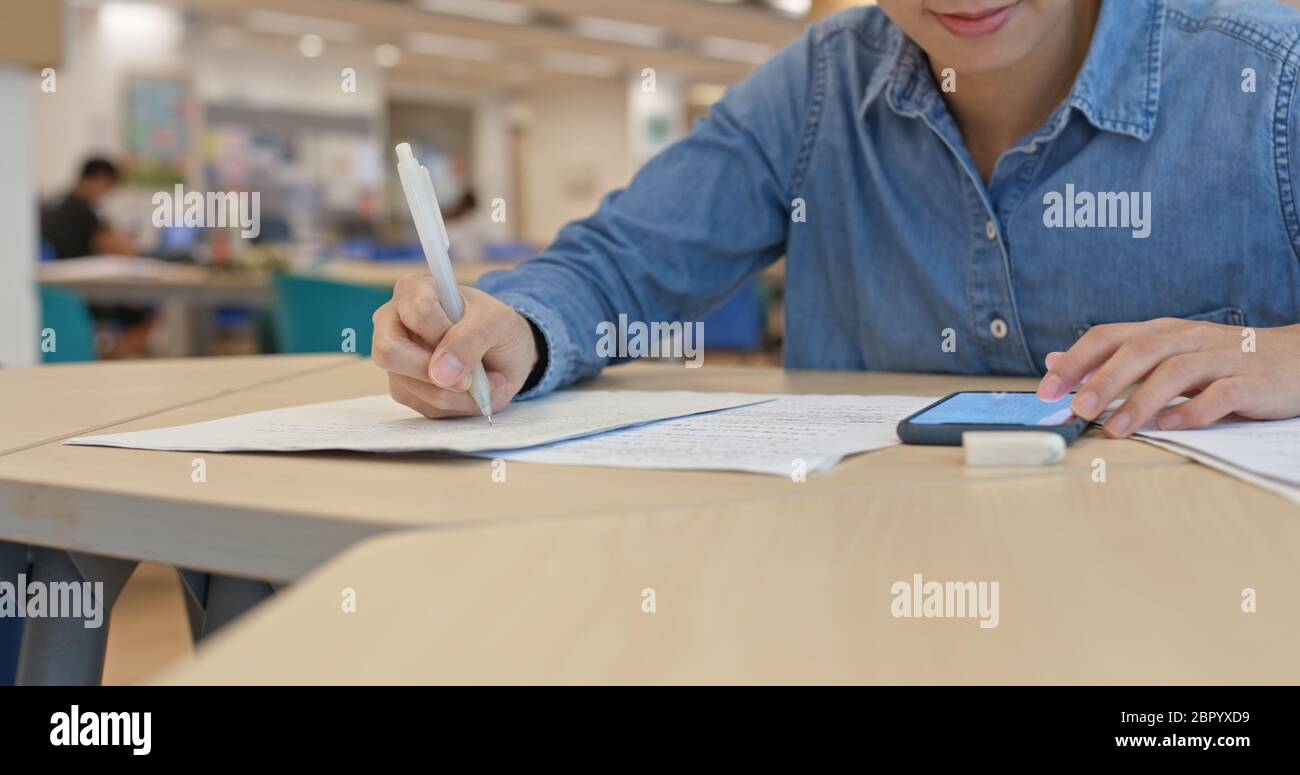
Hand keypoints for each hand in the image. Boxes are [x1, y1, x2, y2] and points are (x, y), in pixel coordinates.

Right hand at [371, 275, 538, 417]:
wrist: (503, 355)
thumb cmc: (496, 327)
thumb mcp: (497, 323)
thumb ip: (470, 339)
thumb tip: (440, 373)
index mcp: (414, 291)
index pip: (417, 312)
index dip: (445, 333)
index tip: (472, 342)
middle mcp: (393, 323)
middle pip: (389, 352)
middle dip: (432, 372)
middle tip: (468, 379)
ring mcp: (395, 359)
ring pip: (410, 387)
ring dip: (456, 393)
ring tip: (483, 382)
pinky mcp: (403, 389)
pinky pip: (422, 406)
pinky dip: (455, 405)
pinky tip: (470, 392)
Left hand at [1035, 318, 1299, 436]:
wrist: (1297, 360)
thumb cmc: (1222, 361)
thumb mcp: (1164, 353)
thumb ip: (1111, 358)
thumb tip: (1054, 360)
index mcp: (1162, 331)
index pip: (1109, 336)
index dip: (1075, 360)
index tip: (1046, 391)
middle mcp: (1189, 338)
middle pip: (1139, 351)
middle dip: (1103, 380)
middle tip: (1077, 409)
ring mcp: (1223, 358)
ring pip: (1176, 371)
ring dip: (1141, 400)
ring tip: (1117, 428)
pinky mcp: (1253, 381)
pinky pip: (1222, 394)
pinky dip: (1194, 410)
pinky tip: (1172, 425)